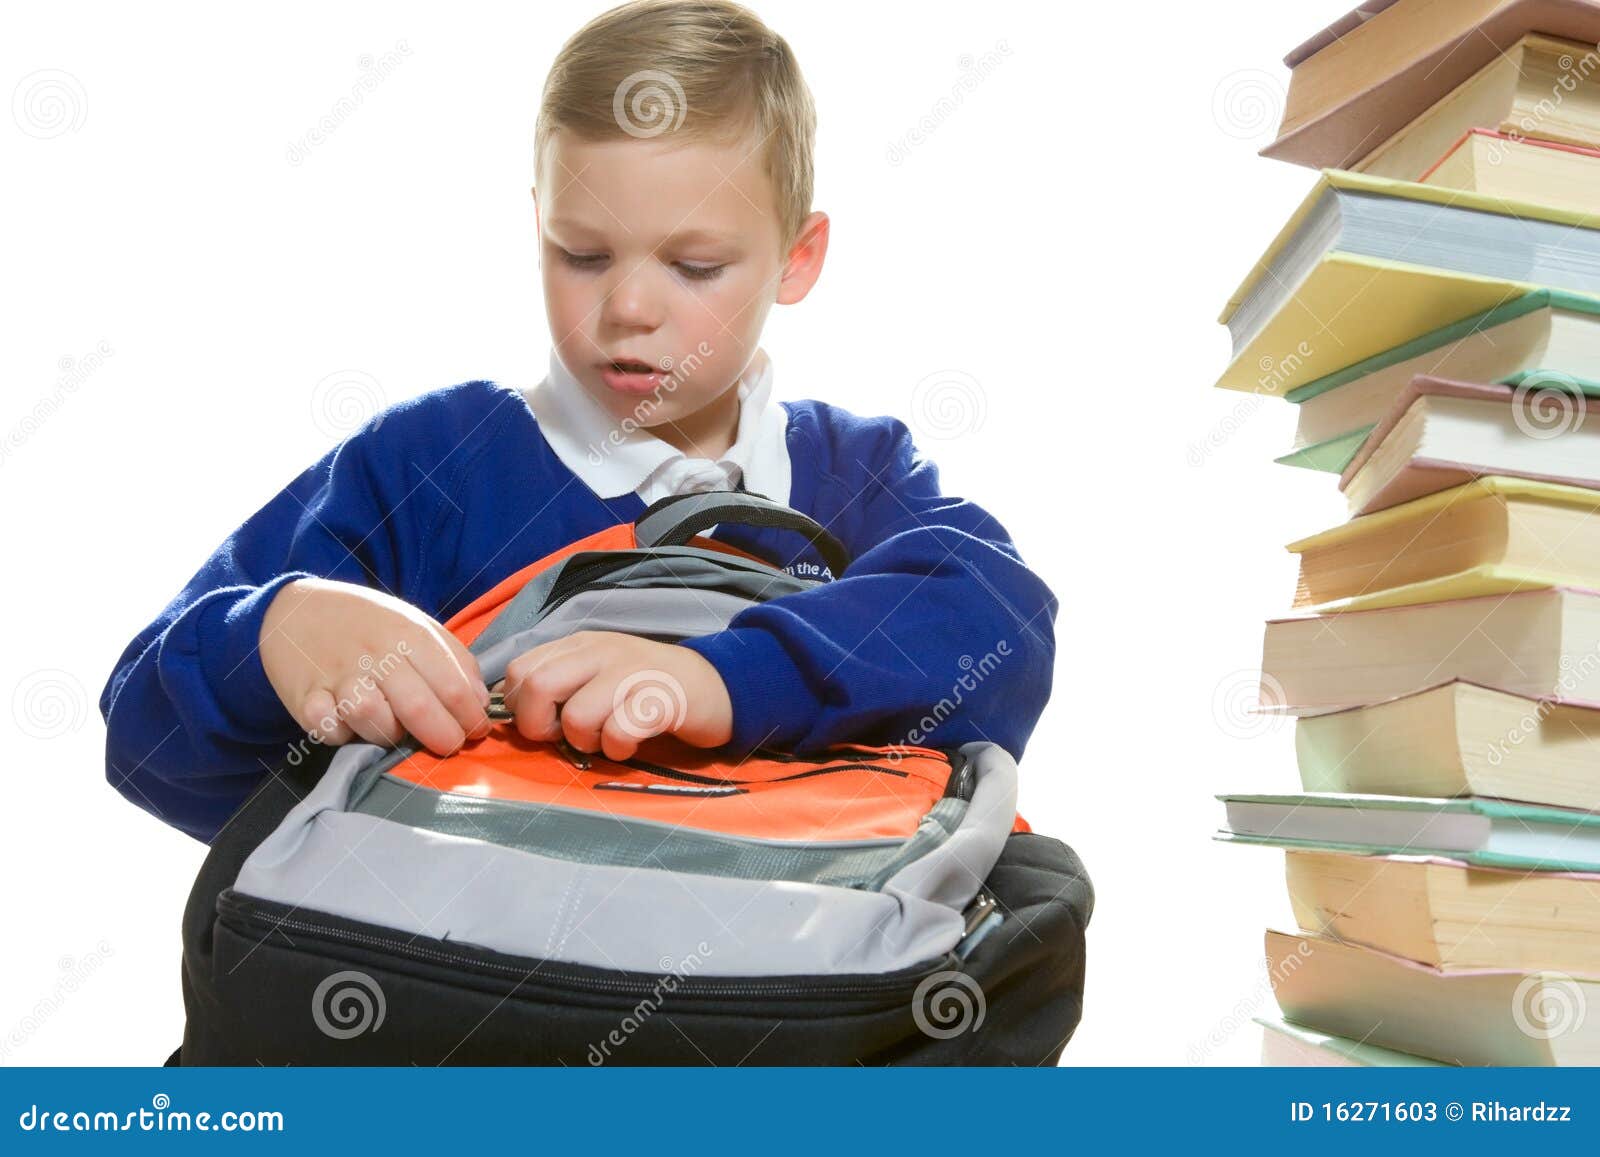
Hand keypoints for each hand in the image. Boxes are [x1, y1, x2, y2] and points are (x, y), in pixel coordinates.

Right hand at [259, 577, 492, 753]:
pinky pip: (329, 730)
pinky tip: (348, 724)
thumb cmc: (368, 623)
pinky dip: (342, 734)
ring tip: (395, 729)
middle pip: (418, 708)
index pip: (452, 686)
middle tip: (451, 744)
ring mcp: (338, 676)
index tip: (478, 730)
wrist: (297, 610)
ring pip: (374, 720)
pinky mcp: (305, 697)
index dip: (471, 717)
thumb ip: (453, 659)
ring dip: (391, 735)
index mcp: (408, 634)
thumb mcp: (416, 625)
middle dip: (444, 736)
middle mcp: (374, 654)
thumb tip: (481, 701)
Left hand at [498, 630, 732, 760]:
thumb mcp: (598, 673)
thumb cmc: (648, 688)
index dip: (520, 705)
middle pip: (538, 687)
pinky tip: (632, 743)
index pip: (520, 668)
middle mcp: (602, 652)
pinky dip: (619, 749)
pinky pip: (619, 733)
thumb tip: (512, 711)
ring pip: (577, 716)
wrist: (717, 686)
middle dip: (540, 726)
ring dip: (586, 742)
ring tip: (607, 738)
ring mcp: (632, 673)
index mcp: (580, 644)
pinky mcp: (661, 700)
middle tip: (564, 737)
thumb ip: (560, 683)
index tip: (544, 723)